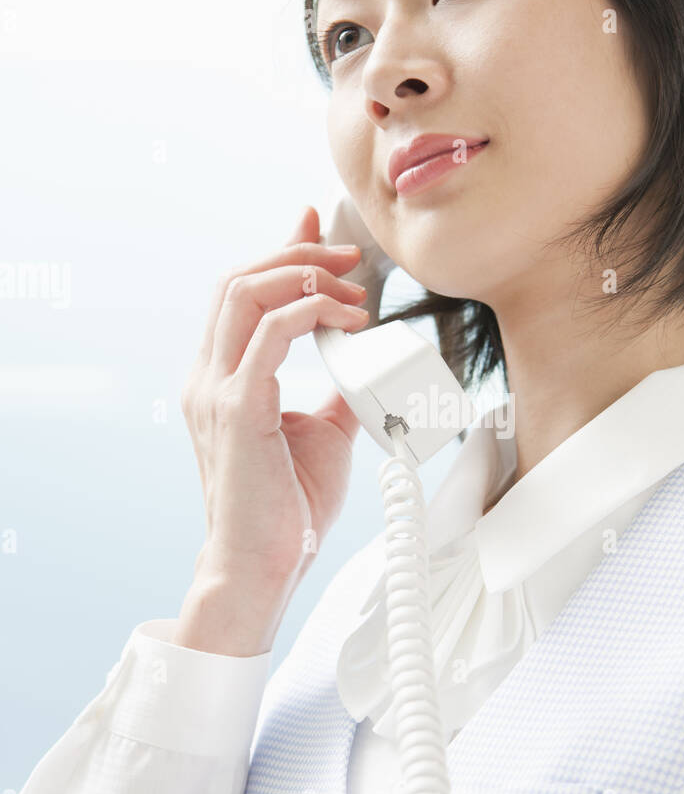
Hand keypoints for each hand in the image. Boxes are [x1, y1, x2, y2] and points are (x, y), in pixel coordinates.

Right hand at [181, 205, 370, 593]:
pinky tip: (345, 318)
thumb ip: (336, 393)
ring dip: (302, 275)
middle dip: (295, 253)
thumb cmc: (288, 511)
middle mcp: (208, 378)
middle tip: (348, 255)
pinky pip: (269, 335)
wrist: (264, 565)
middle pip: (237, 280)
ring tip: (352, 284)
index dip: (277, 252)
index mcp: (221, 380)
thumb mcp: (323, 434)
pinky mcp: (237, 410)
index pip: (240, 295)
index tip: (316, 228)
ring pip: (244, 294)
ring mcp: (216, 391)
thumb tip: (365, 361)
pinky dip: (309, 312)